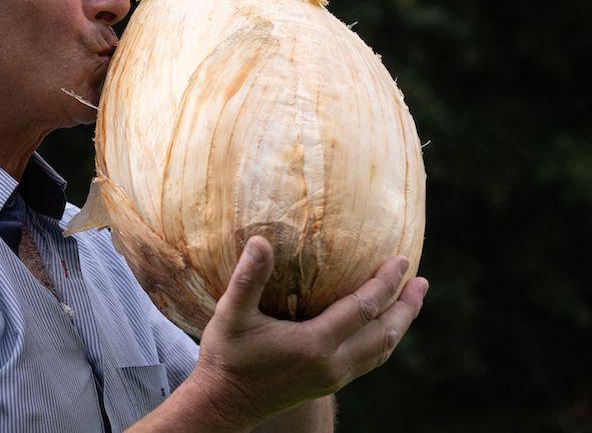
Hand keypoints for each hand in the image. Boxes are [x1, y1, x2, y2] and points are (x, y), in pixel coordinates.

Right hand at [186, 236, 428, 429]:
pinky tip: (379, 329)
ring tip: (411, 302)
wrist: (223, 404)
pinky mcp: (329, 386)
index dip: (386, 282)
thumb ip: (248, 278)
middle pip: (385, 333)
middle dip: (406, 306)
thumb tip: (260, 241)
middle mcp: (332, 365)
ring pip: (380, 351)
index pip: (364, 309)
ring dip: (400, 325)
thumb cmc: (226, 356)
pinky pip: (369, 361)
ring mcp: (333, 378)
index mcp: (315, 344)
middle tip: (421, 281)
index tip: (402, 259)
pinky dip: (383, 341)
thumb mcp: (231, 314)